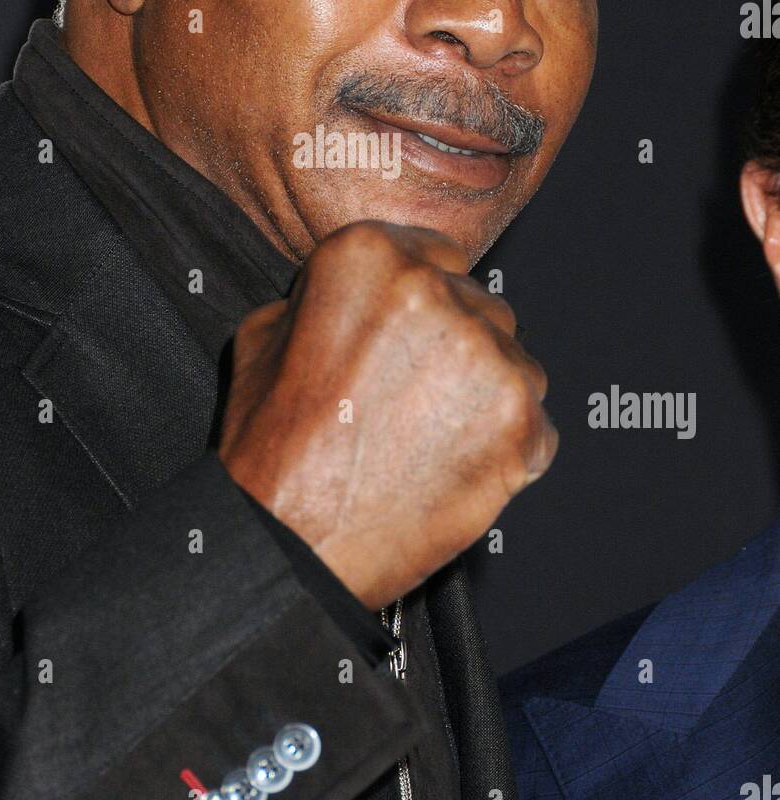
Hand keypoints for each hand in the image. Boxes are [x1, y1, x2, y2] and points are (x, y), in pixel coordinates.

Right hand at [219, 220, 555, 607]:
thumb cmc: (270, 449)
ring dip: (485, 393)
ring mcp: (487, 357)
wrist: (290, 545)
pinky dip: (506, 447)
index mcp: (370, 255)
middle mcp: (436, 291)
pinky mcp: (521, 421)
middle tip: (411, 398)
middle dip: (455, 347)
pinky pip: (536, 422)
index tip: (411, 335)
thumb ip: (325, 295)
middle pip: (480, 306)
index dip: (423, 300)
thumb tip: (366, 293)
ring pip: (514, 360)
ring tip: (429, 439)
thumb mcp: (262, 336)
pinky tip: (454, 467)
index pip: (436, 254)